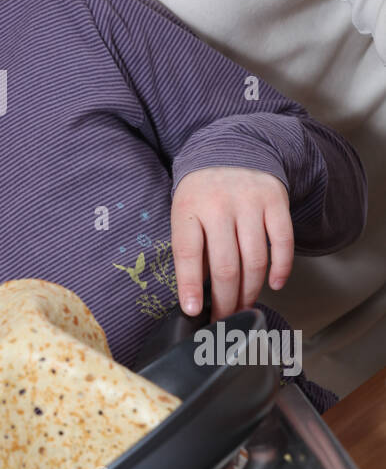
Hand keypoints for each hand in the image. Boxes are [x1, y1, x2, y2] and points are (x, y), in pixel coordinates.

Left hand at [170, 167, 293, 320]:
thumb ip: (191, 245)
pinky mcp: (275, 201)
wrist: (233, 148)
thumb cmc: (203, 192)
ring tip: (244, 307)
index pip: (187, 252)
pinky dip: (281, 269)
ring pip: (254, 260)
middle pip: (225, 265)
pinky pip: (283, 243)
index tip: (193, 311)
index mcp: (189, 207)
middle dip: (225, 301)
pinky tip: (274, 285)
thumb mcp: (185, 211)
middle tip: (223, 321)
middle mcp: (219, 204)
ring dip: (251, 291)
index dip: (190, 285)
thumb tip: (197, 295)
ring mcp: (250, 202)